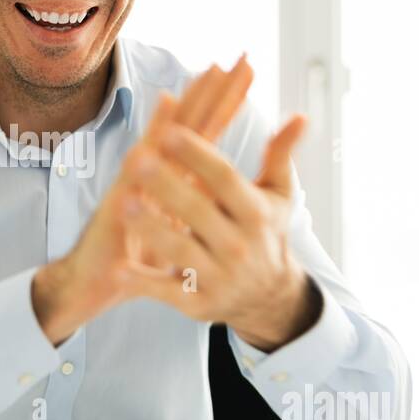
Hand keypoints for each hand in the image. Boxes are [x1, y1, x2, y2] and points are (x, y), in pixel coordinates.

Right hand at [31, 56, 253, 344]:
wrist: (93, 282)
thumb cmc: (134, 257)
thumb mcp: (179, 233)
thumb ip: (197, 208)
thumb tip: (220, 191)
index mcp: (177, 180)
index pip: (207, 135)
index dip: (227, 106)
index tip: (250, 74)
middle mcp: (159, 171)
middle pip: (194, 123)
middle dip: (218, 91)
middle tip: (242, 57)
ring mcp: (140, 178)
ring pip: (173, 130)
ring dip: (193, 99)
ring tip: (213, 68)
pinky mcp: (125, 191)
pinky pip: (147, 154)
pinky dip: (156, 127)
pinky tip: (168, 101)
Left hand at [122, 107, 321, 350]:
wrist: (268, 297)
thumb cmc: (265, 234)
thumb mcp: (278, 196)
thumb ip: (280, 155)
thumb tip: (301, 117)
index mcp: (255, 213)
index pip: (224, 178)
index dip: (197, 155)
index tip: (169, 132)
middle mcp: (238, 245)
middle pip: (198, 210)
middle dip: (167, 185)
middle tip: (137, 160)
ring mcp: (218, 276)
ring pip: (180, 249)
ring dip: (151, 228)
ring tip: (122, 204)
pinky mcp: (197, 302)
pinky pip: (166, 290)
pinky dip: (142, 282)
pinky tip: (117, 269)